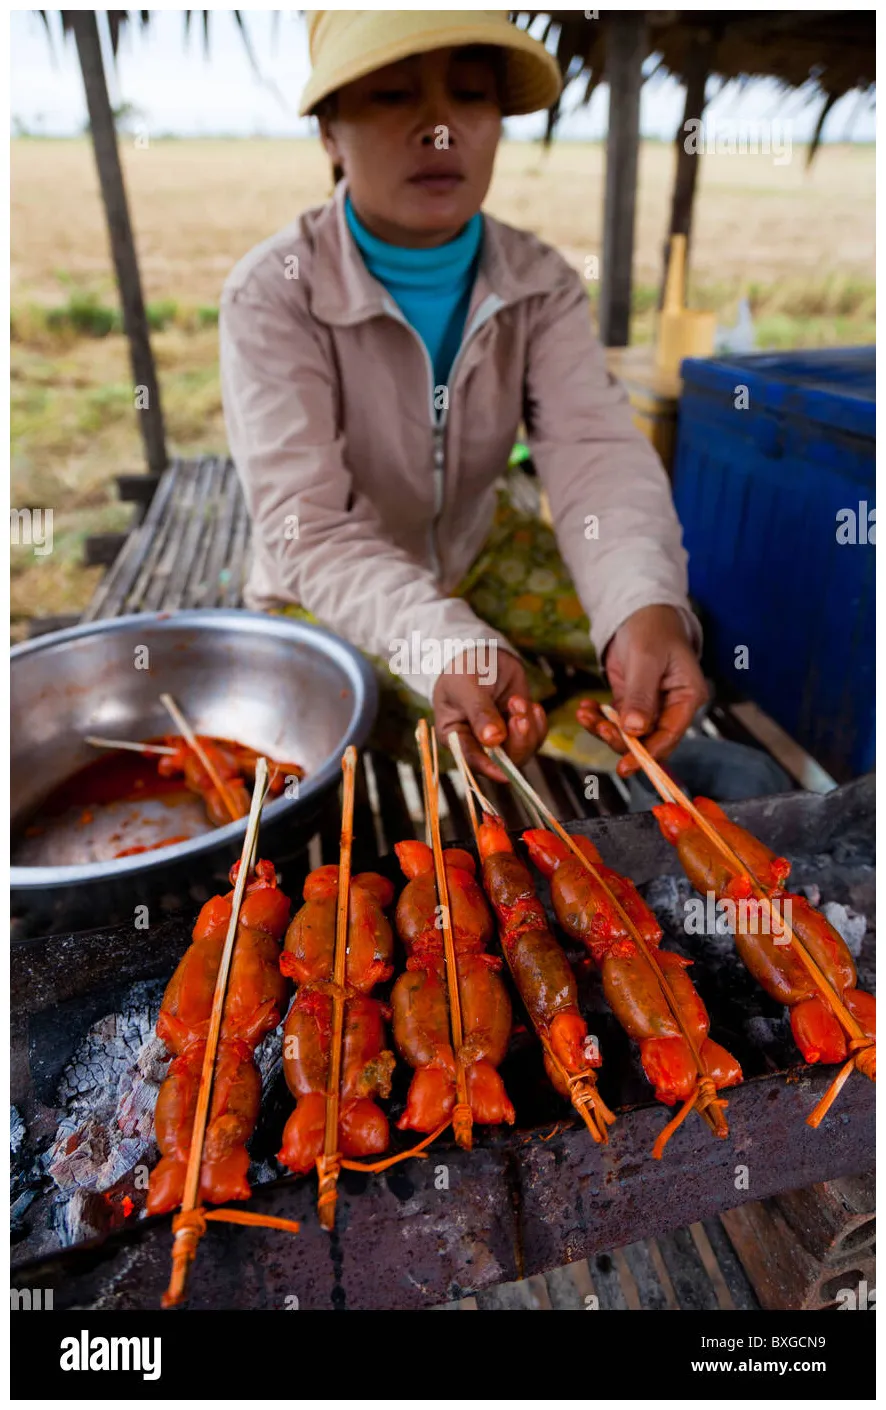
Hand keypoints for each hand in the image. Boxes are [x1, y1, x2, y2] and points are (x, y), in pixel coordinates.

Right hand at [432, 649, 546, 782]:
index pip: (472, 761)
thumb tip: (493, 740)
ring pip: (522, 751)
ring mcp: (501, 737)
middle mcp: (478, 743)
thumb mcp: (467, 687)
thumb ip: (480, 713)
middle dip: (516, 740)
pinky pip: (534, 737)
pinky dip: (537, 724)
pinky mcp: (518, 727)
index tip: (505, 770)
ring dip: (527, 729)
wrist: (481, 651)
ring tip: (519, 701)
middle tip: (519, 711)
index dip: (490, 768)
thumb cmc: (463, 668)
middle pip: (503, 760)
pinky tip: (531, 705)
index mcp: (456, 738)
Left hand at [577, 605, 707, 777]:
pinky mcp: (632, 703)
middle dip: (621, 740)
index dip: (648, 754)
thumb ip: (641, 695)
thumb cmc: (652, 629)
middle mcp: (672, 707)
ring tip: (586, 714)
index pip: (670, 735)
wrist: (639, 612)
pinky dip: (597, 718)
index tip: (625, 766)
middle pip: (648, 740)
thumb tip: (634, 730)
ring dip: (604, 729)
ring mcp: (651, 707)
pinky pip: (615, 721)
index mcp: (687, 697)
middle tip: (599, 727)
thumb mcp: (646, 659)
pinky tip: (585, 708)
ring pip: (628, 734)